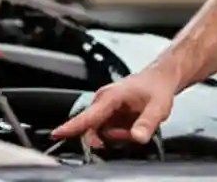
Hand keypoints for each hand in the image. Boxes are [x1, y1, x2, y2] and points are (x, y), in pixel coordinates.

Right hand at [49, 64, 179, 147]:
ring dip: (117, 135)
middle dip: (112, 137)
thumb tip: (137, 137)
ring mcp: (104, 107)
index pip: (87, 116)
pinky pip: (107, 131)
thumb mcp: (158, 108)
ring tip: (135, 124)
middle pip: (94, 130)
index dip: (71, 127)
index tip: (56, 133)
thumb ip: (147, 123)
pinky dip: (119, 133)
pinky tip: (131, 123)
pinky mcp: (107, 113)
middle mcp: (102, 101)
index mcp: (110, 97)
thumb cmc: (156, 89)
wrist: (160, 79)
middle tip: (133, 130)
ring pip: (101, 132)